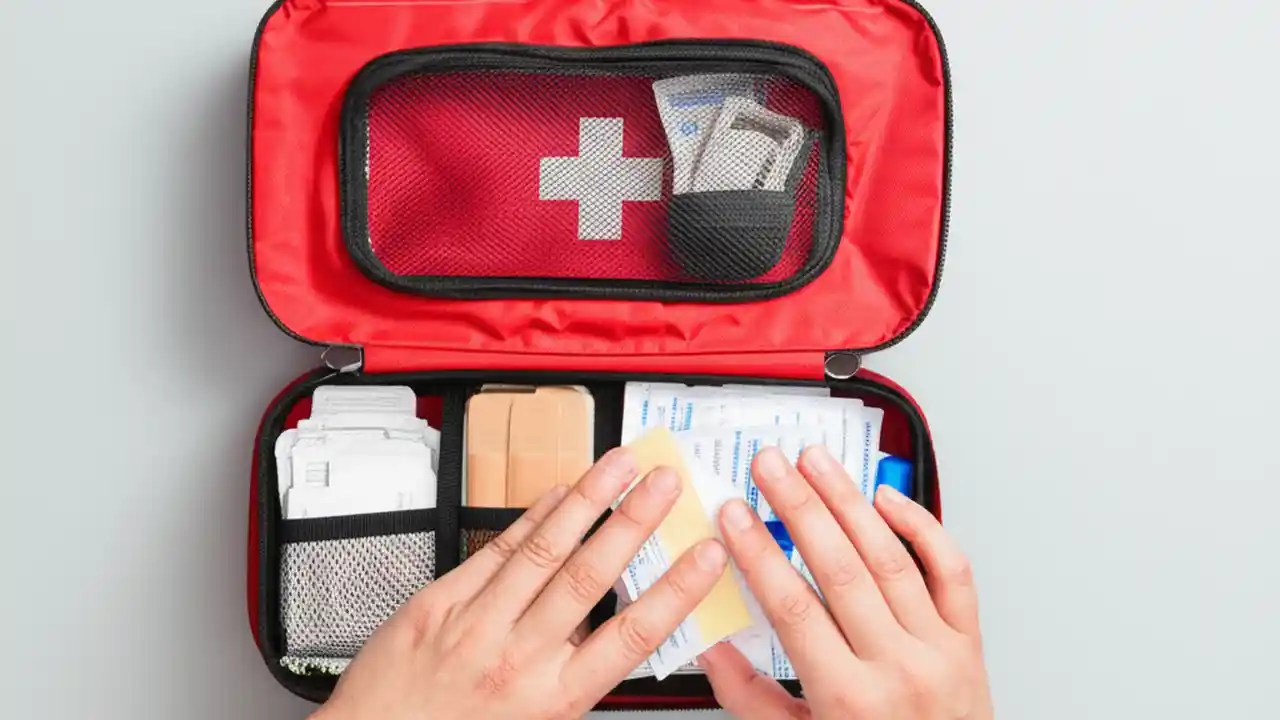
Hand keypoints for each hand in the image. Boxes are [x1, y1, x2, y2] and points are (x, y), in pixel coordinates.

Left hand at [313, 448, 728, 719]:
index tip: (706, 555)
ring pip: (543, 552)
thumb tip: (607, 626)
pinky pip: (494, 551)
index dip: (676, 590)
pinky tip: (557, 493)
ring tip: (618, 466)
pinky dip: (530, 517)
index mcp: (554, 699)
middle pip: (591, 577)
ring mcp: (476, 626)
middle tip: (666, 484)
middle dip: (635, 522)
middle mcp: (518, 660)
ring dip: (588, 502)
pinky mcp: (438, 604)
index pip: (632, 636)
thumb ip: (572, 676)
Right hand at [700, 446, 991, 719]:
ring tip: (817, 463)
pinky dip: (923, 528)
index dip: (759, 553)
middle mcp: (899, 668)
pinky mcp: (969, 641)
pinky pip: (952, 572)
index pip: (793, 607)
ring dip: (849, 501)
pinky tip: (888, 498)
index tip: (734, 514)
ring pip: (891, 558)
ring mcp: (939, 650)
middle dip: (799, 507)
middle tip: (770, 466)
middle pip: (841, 569)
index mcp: (849, 699)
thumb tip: (711, 646)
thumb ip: (751, 697)